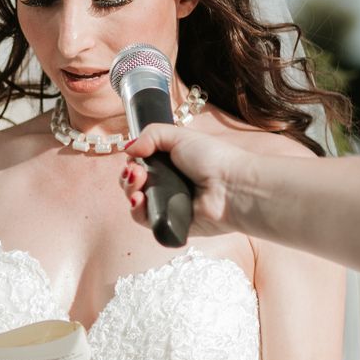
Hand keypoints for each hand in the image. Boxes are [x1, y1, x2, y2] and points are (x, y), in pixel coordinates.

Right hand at [121, 125, 251, 237]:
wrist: (232, 187)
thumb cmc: (213, 159)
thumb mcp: (180, 136)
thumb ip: (150, 134)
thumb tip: (128, 149)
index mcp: (171, 164)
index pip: (140, 164)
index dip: (132, 162)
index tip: (135, 158)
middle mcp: (168, 185)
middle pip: (133, 183)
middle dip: (128, 176)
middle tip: (137, 172)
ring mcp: (168, 205)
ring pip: (135, 202)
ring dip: (129, 190)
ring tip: (138, 182)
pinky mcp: (169, 224)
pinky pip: (144, 220)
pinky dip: (137, 211)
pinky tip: (139, 200)